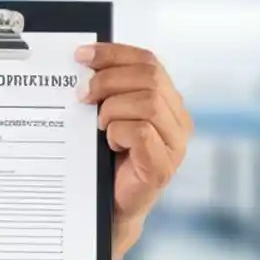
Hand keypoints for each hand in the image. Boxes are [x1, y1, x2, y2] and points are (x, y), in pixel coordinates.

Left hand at [76, 43, 192, 259]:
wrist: (111, 206)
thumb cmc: (109, 159)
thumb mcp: (109, 115)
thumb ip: (109, 89)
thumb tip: (83, 61)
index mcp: (168, 100)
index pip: (148, 61)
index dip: (113, 53)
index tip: (81, 55)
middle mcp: (178, 119)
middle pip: (149, 77)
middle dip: (108, 80)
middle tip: (83, 95)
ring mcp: (175, 143)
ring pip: (147, 102)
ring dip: (112, 108)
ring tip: (98, 125)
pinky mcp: (163, 165)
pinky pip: (142, 132)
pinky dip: (118, 132)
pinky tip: (109, 143)